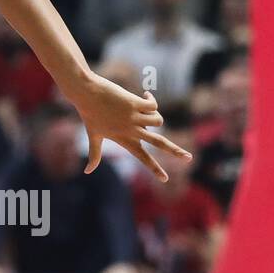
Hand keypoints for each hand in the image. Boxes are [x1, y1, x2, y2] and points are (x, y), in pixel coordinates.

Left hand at [67, 71, 191, 181]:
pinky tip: (146, 95)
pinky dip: (152, 100)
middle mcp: (130, 130)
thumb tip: (87, 172)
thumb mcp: (93, 135)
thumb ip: (94, 154)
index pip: (142, 157)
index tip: (165, 179)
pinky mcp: (134, 103)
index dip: (154, 168)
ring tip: (146, 107)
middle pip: (159, 143)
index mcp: (123, 139)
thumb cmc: (88, 113)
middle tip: (189, 158)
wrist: (84, 93)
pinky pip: (153, 105)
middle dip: (175, 151)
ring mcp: (133, 117)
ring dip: (156, 115)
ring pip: (158, 120)